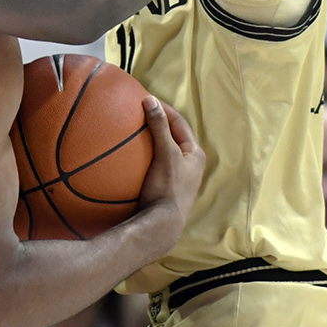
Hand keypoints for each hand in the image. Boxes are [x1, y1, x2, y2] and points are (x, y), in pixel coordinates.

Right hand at [135, 97, 204, 241]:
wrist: (161, 226)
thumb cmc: (167, 188)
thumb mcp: (165, 154)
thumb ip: (160, 127)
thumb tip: (150, 100)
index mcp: (196, 154)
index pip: (179, 122)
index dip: (163, 108)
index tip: (145, 99)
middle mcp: (190, 164)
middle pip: (172, 135)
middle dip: (157, 123)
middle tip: (138, 113)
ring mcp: (179, 177)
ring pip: (164, 150)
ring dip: (150, 140)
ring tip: (133, 131)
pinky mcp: (166, 187)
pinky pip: (155, 164)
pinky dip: (145, 156)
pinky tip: (131, 157)